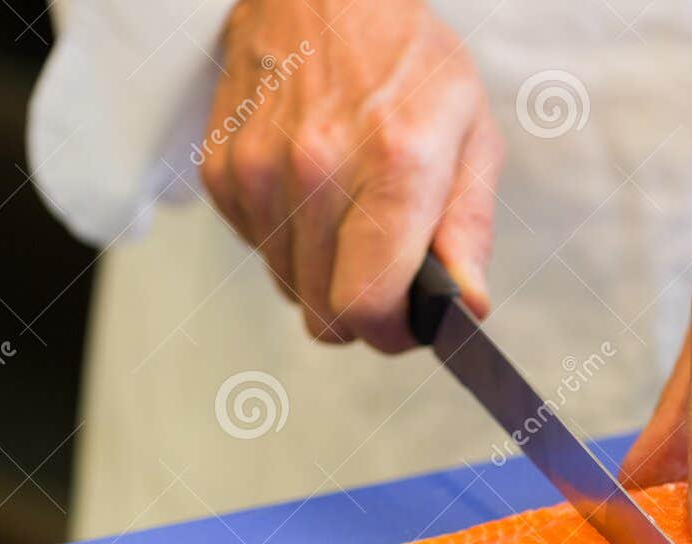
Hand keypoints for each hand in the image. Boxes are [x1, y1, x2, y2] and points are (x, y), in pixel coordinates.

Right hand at [200, 0, 501, 348]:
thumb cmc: (407, 59)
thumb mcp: (471, 133)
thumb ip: (470, 229)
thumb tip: (467, 306)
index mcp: (392, 166)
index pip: (366, 306)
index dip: (391, 335)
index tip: (408, 324)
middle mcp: (316, 172)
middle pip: (325, 314)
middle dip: (362, 311)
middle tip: (387, 273)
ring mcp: (258, 172)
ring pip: (290, 289)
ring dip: (323, 275)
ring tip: (350, 215)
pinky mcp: (220, 171)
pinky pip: (259, 251)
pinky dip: (288, 241)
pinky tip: (312, 192)